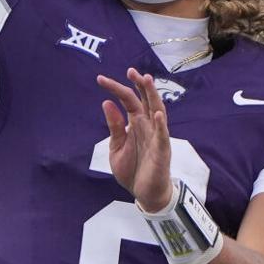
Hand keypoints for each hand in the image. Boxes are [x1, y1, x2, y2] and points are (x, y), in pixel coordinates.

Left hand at [97, 68, 173, 212]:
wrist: (144, 193)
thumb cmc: (132, 170)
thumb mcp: (116, 147)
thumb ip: (114, 127)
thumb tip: (106, 103)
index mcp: (136, 123)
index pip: (128, 100)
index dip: (115, 88)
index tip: (100, 78)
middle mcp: (147, 125)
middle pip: (145, 100)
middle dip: (139, 85)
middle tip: (130, 71)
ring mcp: (156, 136)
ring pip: (157, 111)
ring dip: (153, 96)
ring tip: (147, 81)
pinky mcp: (162, 151)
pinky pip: (162, 136)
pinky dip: (161, 125)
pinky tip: (158, 114)